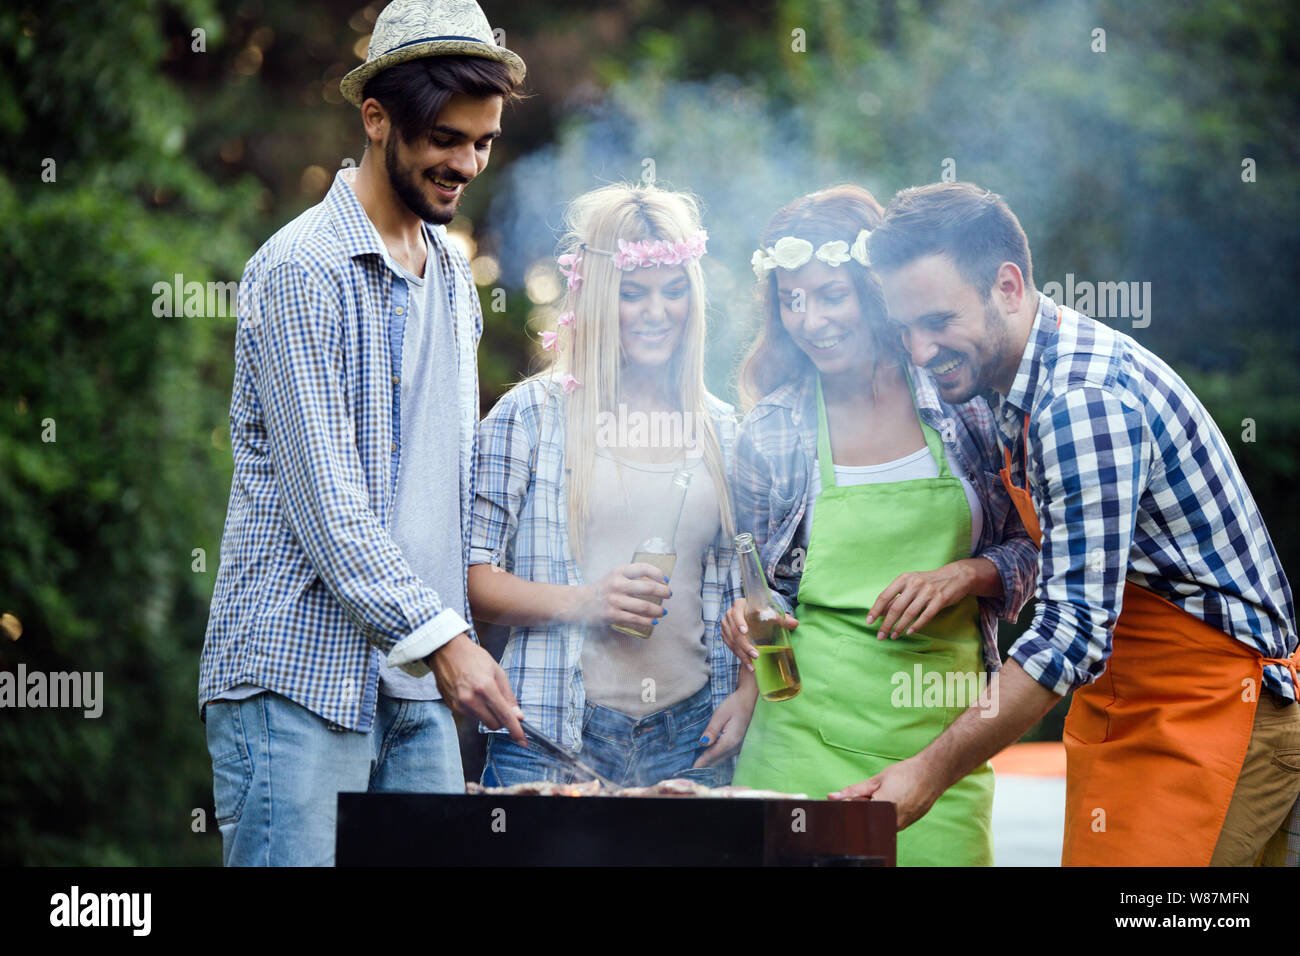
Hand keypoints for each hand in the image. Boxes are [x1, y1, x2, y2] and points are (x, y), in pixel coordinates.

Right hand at [428, 632, 524, 743]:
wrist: (447, 651)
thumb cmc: (474, 658)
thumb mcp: (497, 671)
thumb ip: (508, 696)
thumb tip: (517, 715)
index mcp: (485, 688)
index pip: (504, 716)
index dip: (516, 730)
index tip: (523, 741)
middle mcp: (471, 699)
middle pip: (494, 724)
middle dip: (501, 719)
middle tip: (501, 706)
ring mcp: (459, 705)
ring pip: (482, 721)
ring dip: (487, 713)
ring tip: (482, 693)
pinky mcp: (452, 707)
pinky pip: (470, 716)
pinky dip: (476, 710)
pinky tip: (471, 694)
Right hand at [570, 563, 671, 632]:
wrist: (579, 603)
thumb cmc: (602, 589)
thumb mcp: (614, 576)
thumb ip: (631, 577)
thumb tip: (658, 583)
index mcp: (619, 572)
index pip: (643, 568)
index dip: (658, 573)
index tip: (666, 580)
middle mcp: (617, 584)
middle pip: (648, 588)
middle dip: (663, 592)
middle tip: (669, 595)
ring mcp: (614, 600)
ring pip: (643, 606)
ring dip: (657, 610)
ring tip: (663, 612)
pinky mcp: (612, 615)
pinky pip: (635, 619)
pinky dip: (647, 621)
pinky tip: (653, 621)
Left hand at [692, 683, 759, 766]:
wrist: (750, 700)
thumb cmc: (735, 704)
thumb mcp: (720, 715)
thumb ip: (712, 730)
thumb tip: (703, 743)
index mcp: (730, 741)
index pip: (712, 755)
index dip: (701, 762)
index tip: (691, 768)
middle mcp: (735, 747)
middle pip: (717, 759)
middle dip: (705, 764)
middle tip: (692, 768)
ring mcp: (739, 746)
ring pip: (722, 758)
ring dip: (711, 761)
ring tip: (699, 763)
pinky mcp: (739, 743)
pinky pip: (726, 754)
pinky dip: (717, 756)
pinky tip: (710, 755)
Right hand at [721, 597, 797, 670]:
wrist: (754, 621)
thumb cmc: (764, 615)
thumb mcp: (773, 616)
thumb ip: (783, 619)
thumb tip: (795, 623)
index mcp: (740, 605)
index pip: (736, 612)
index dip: (739, 621)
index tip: (745, 632)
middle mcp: (730, 614)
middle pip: (734, 631)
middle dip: (744, 645)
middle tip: (756, 655)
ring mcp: (726, 625)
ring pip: (732, 641)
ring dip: (742, 653)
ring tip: (753, 663)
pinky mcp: (725, 635)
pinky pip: (730, 647)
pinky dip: (739, 656)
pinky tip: (748, 665)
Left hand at [827, 754, 942, 829]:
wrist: (931, 774)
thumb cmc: (905, 774)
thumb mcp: (876, 780)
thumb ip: (853, 791)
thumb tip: (833, 797)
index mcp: (882, 807)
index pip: (855, 814)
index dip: (849, 807)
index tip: (850, 798)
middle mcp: (891, 821)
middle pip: (865, 820)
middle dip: (862, 808)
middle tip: (872, 792)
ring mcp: (899, 826)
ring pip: (876, 822)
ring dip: (873, 811)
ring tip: (884, 794)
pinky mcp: (904, 826)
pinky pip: (887, 824)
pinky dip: (883, 814)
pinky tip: (892, 799)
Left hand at [866, 562, 976, 640]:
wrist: (956, 576)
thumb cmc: (928, 582)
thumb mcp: (910, 584)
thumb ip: (896, 596)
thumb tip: (880, 611)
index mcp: (904, 579)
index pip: (884, 596)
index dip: (875, 610)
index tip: (869, 622)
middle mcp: (914, 584)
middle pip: (895, 608)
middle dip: (886, 624)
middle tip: (880, 636)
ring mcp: (928, 591)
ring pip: (909, 613)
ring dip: (899, 627)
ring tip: (893, 636)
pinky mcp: (940, 599)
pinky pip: (925, 616)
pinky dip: (916, 626)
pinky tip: (909, 632)